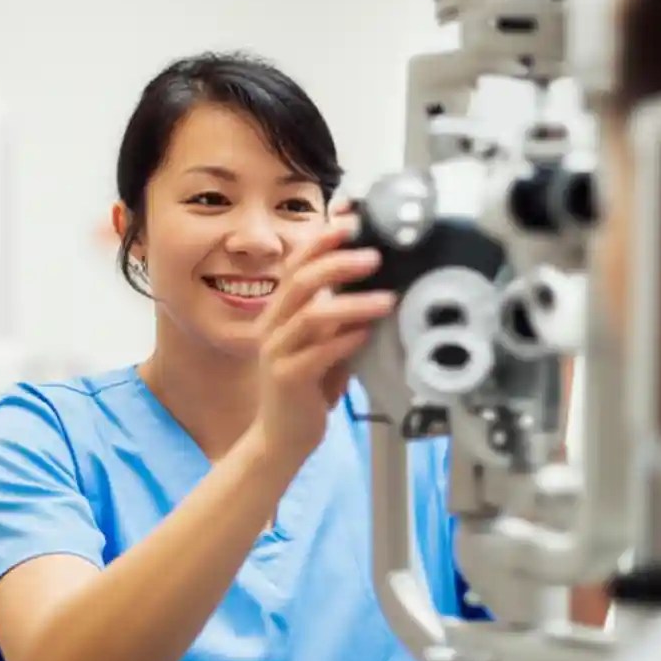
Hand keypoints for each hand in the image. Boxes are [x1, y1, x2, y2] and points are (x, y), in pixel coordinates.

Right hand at [254, 220, 395, 463]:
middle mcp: (273, 326)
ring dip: (352, 304)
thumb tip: (376, 282)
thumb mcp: (322, 342)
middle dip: (339, 263)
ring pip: (312, 316)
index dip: (321, 241)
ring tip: (386, 299)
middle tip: (374, 257)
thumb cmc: (307, 387)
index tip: (350, 223)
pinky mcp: (287, 379)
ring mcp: (277, 352)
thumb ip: (338, 315)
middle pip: (301, 282)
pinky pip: (317, 354)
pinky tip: (367, 334)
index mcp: (280, 312)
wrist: (282, 437)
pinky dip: (346, 341)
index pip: (296, 264)